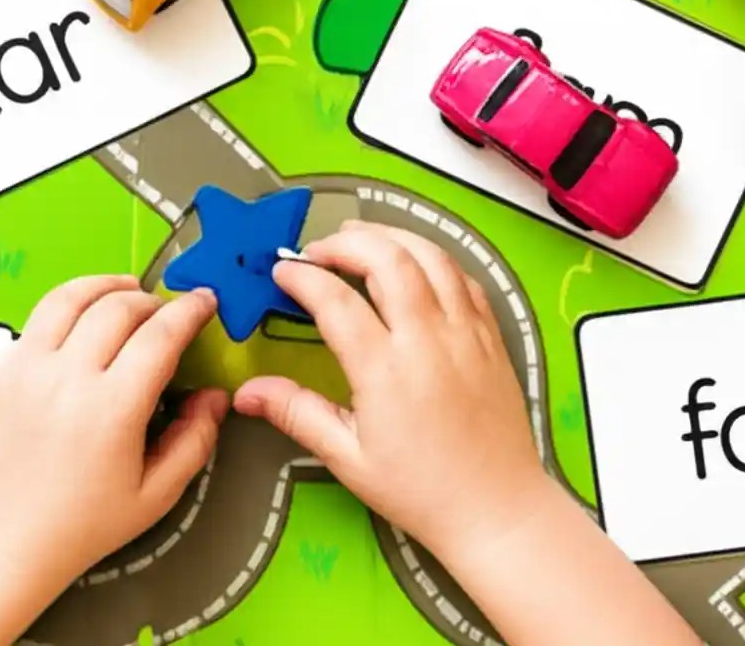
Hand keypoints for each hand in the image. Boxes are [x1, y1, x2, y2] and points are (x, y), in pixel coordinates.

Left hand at [0, 275, 227, 585]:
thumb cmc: (80, 526)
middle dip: (151, 299)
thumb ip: (194, 441)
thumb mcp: (155, 495)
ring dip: (103, 287)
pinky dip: (63, 321)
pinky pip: (34, 327)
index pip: (160, 334)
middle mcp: (64, 378)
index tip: (203, 302)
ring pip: (67, 297)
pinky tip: (77, 338)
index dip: (189, 310)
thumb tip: (214, 396)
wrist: (1, 542)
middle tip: (165, 310)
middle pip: (117, 306)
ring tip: (122, 292)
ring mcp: (21, 370)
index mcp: (111, 409)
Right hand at [234, 221, 543, 555]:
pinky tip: (416, 264)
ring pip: (431, 256)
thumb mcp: (348, 457)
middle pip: (387, 258)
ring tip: (362, 238)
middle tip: (319, 251)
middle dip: (346, 242)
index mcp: (385, 370)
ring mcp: (466, 333)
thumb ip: (297, 413)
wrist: (497, 508)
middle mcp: (428, 339)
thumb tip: (246, 393)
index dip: (303, 277)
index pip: (335, 300)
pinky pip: (465, 278)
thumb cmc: (420, 490)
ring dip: (392, 236)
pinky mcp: (491, 337)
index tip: (283, 273)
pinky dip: (434, 258)